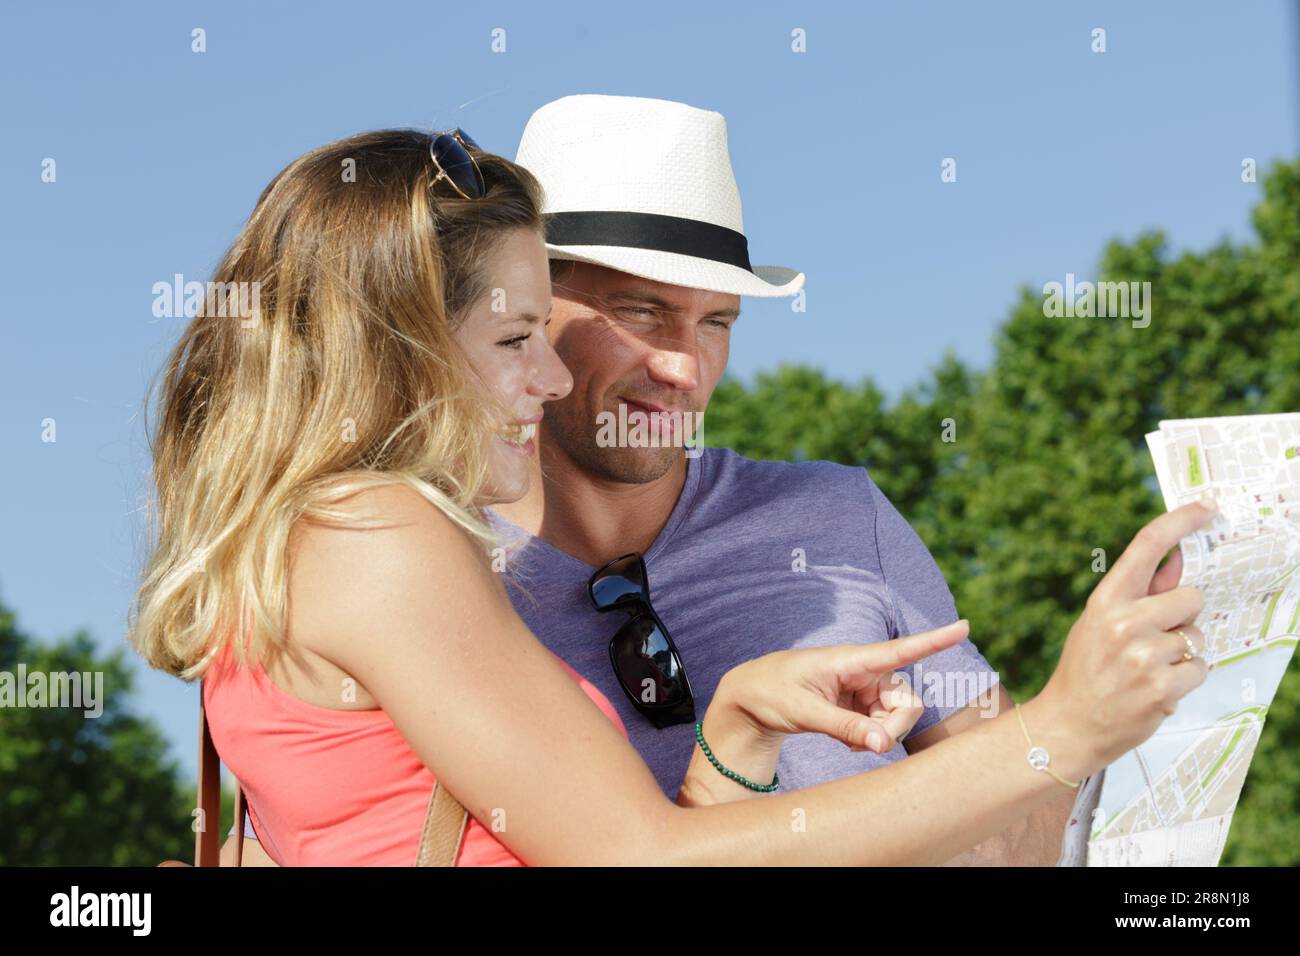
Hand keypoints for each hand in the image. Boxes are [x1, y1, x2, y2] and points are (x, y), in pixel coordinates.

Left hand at [715, 620, 972, 753]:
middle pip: (906, 699)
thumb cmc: (772, 693)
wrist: (750, 697)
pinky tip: (850, 740)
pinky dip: (871, 738)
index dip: (934, 641)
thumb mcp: (804, 712)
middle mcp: (863, 671)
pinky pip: (883, 726)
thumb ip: (844, 728)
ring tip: (849, 741)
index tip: (965, 626)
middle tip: (869, 745)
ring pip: (897, 716)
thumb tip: (882, 745)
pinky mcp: (859, 705)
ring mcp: (863, 689)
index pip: (899, 649)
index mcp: (850, 660)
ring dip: (881, 735)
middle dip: (896, 726)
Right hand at [1028, 500, 1216, 778]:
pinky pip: (1199, 668)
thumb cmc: (1085, 671)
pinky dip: (1184, 680)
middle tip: (1154, 640)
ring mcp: (1144, 657)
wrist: (1068, 726)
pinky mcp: (1162, 688)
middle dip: (1182, 617)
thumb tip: (1178, 562)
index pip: (1146, 547)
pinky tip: (1155, 689)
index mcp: (1105, 601)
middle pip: (1190, 597)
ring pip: (1196, 637)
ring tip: (1148, 671)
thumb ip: (1140, 596)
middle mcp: (1124, 623)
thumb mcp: (1099, 624)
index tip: (1206, 506)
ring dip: (1182, 653)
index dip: (1180, 521)